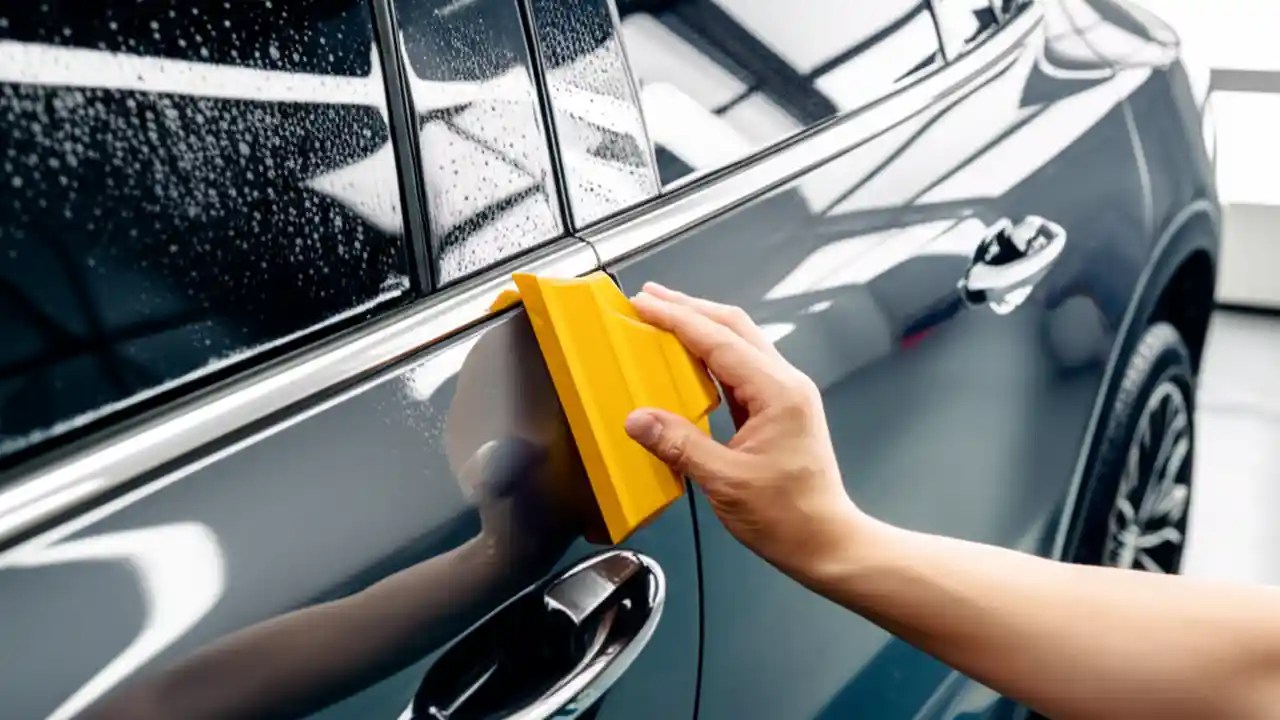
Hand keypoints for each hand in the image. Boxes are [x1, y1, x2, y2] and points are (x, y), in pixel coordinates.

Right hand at [623, 283, 864, 585]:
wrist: (825, 541)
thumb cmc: (787, 516)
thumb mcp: (725, 482)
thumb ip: (679, 445)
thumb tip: (637, 419)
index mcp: (777, 392)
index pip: (719, 340)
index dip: (677, 319)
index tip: (643, 304)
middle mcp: (785, 384)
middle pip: (733, 327)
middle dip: (689, 308)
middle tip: (648, 298)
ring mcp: (784, 394)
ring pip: (739, 342)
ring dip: (700, 327)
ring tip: (663, 318)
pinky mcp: (778, 409)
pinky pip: (741, 368)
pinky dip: (711, 355)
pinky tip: (688, 358)